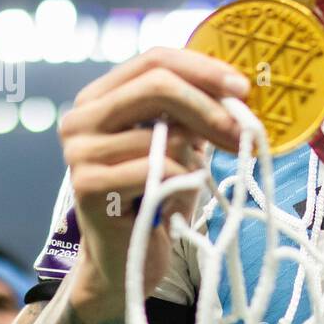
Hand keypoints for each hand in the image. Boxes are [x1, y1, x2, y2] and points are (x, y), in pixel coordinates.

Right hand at [59, 48, 249, 300]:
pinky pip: (155, 170)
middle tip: (244, 130)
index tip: (243, 89)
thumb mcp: (176, 146)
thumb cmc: (155, 199)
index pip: (154, 60)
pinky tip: (171, 202)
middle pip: (157, 85)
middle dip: (210, 106)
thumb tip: (237, 88)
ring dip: (192, 160)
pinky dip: (178, 185)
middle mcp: (80, 118)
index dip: (203, 69)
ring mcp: (79, 152)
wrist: (125, 263)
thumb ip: (193, 113)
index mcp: (99, 98)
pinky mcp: (88, 187)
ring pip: (162, 134)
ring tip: (189, 183)